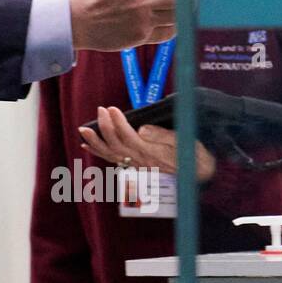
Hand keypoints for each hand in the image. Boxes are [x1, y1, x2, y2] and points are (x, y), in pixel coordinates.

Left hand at [78, 106, 215, 182]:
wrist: (198, 174)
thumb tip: (141, 129)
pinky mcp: (134, 165)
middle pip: (115, 145)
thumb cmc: (192, 154)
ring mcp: (135, 165)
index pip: (129, 137)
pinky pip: (112, 160)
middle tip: (100, 109)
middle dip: (105, 127)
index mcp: (151, 152)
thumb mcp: (183, 141)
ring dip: (95, 141)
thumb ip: (162, 136)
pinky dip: (98, 152)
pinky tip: (86, 145)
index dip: (118, 122)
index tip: (111, 108)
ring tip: (83, 129)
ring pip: (110, 154)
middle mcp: (140, 160)